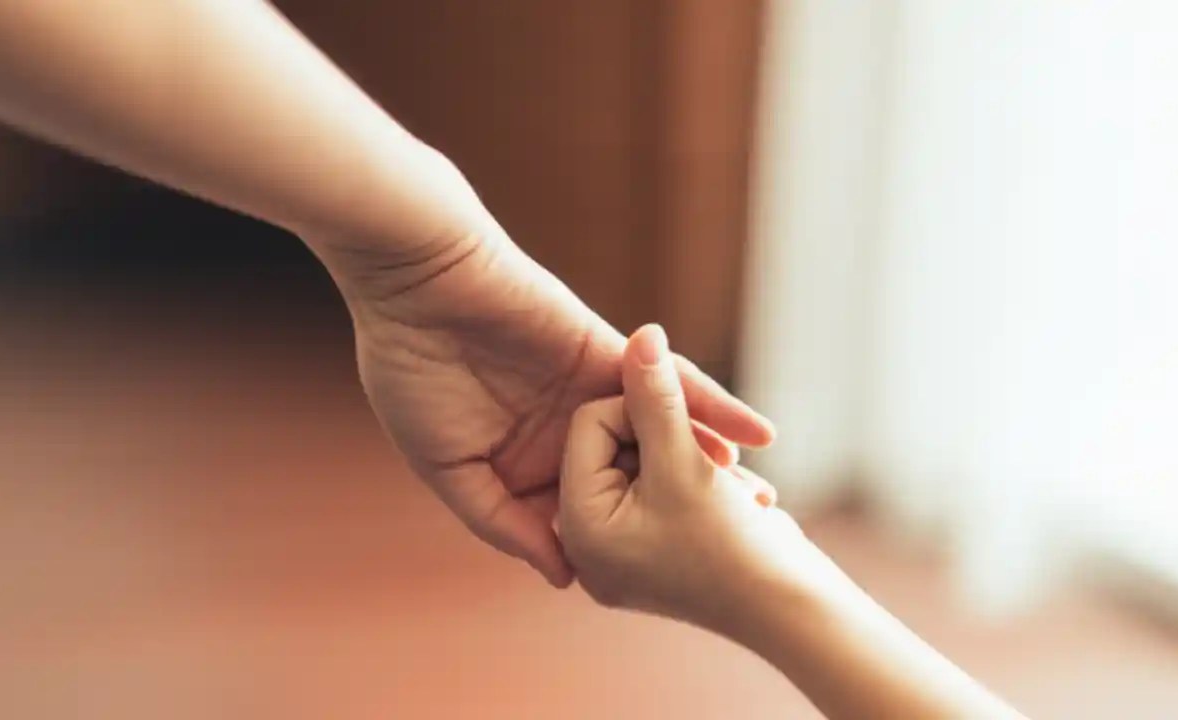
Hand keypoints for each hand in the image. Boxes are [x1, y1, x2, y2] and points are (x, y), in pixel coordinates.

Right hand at [309, 151, 774, 586]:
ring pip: (662, 436)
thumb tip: (562, 572)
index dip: (628, 548)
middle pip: (638, 479)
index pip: (586, 514)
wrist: (414, 283)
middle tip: (742, 546)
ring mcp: (590, 390)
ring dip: (712, 466)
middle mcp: (564, 430)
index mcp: (523, 463)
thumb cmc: (413, 376)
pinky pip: (671, 383)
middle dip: (685, 511)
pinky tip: (757, 434)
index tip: (676, 584)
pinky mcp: (610, 352)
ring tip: (764, 501)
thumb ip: (504, 521)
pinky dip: (714, 406)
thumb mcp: (449, 469)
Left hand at [558, 325, 814, 628]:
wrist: (795, 613)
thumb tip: (642, 331)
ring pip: (641, 460)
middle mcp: (584, 543)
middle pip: (609, 441)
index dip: (640, 411)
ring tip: (732, 492)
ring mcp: (616, 551)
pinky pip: (658, 489)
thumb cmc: (735, 545)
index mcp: (576, 528)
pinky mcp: (649, 551)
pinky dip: (697, 482)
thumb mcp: (686, 458)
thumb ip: (656, 394)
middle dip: (666, 438)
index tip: (688, 438)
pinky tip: (739, 502)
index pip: (589, 423)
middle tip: (716, 465)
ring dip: (690, 457)